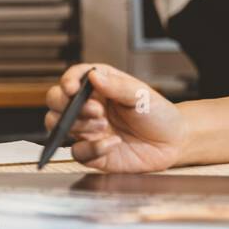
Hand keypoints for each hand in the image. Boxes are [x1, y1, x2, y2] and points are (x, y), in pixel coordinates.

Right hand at [44, 64, 185, 172]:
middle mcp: (88, 107)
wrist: (172, 143)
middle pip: (55, 100)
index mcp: (99, 86)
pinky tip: (112, 143)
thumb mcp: (141, 95)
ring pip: (58, 125)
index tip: (72, 88)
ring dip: (78, 125)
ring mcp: (88, 130)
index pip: (72, 78)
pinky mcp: (93, 153)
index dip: (67, 81)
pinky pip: (78, 152)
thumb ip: (117, 86)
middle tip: (94, 110)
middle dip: (66, 104)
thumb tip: (94, 76)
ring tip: (103, 125)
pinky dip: (92, 149)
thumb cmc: (158, 114)